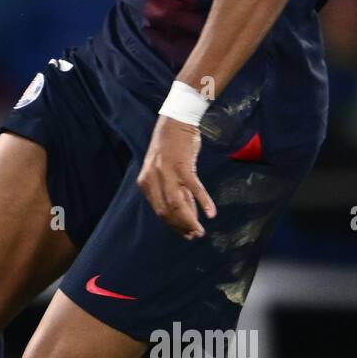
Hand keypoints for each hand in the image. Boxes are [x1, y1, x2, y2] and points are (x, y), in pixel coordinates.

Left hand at [137, 116, 215, 239]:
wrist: (175, 122)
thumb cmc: (172, 148)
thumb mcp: (165, 172)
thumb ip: (174, 191)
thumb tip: (188, 214)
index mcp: (145, 182)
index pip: (159, 211)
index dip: (173, 225)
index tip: (186, 234)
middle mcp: (153, 179)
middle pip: (166, 211)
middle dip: (181, 226)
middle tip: (194, 235)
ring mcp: (167, 172)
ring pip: (177, 204)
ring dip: (189, 220)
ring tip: (199, 231)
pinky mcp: (183, 165)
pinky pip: (194, 188)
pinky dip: (203, 201)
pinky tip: (211, 213)